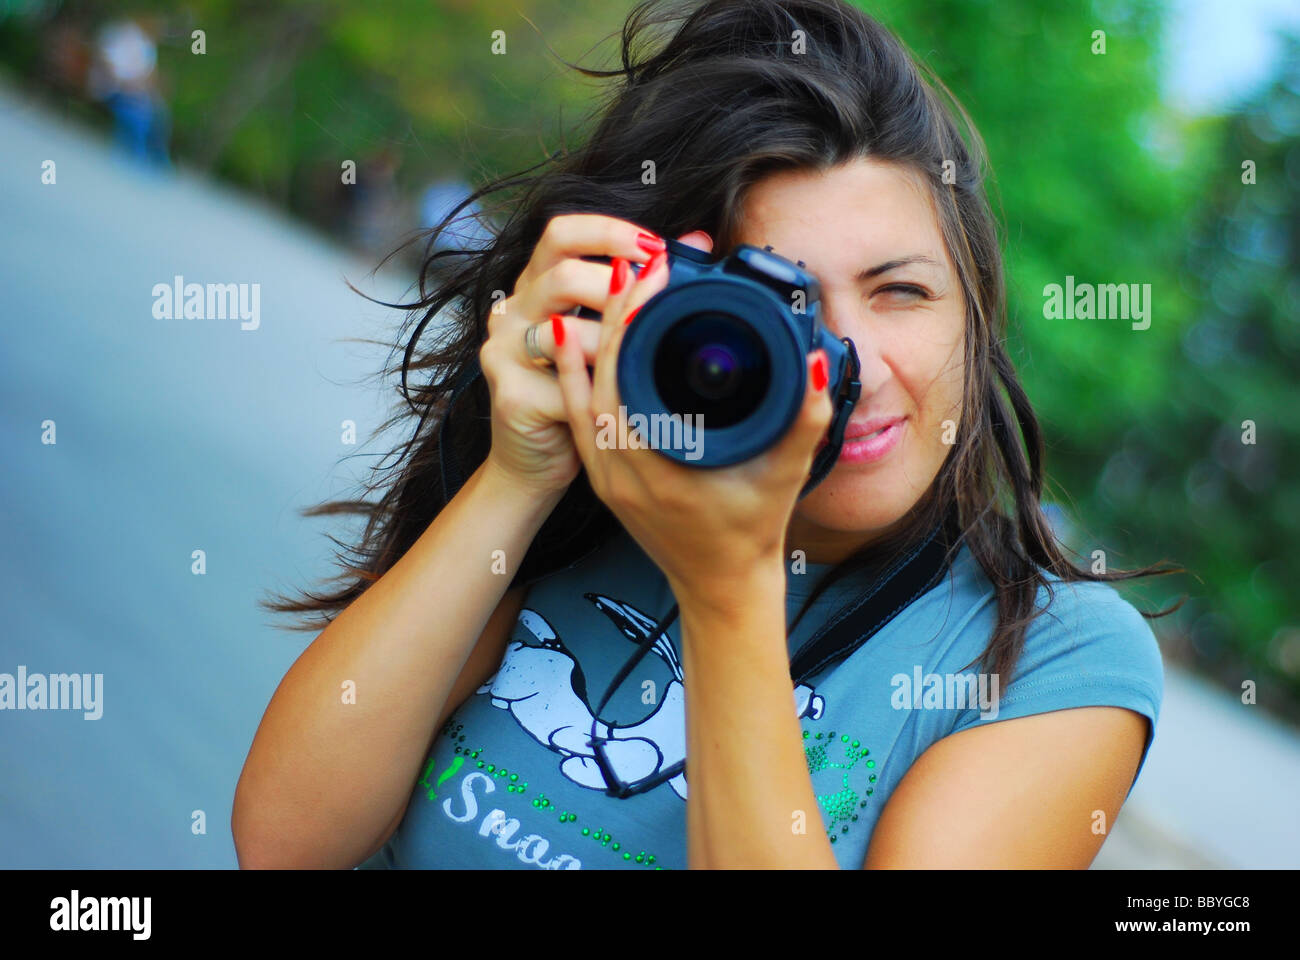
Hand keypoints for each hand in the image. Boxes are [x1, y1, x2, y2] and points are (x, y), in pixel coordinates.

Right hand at [478, 214, 666, 494]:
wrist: (534, 461)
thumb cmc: (576, 393)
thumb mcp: (607, 333)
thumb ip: (639, 288)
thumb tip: (698, 242)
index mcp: (535, 285)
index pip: (562, 233)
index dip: (609, 233)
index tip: (656, 249)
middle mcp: (512, 311)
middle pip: (562, 274)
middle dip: (618, 288)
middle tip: (655, 306)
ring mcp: (505, 352)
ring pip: (563, 329)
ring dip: (611, 342)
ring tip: (642, 356)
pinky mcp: (511, 395)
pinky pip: (564, 384)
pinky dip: (599, 388)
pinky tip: (624, 394)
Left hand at [551, 230, 834, 608]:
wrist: (721, 583)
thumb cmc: (751, 533)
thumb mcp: (786, 474)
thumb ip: (806, 419)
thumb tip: (817, 366)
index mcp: (655, 469)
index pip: (624, 377)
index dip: (633, 318)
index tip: (651, 272)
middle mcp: (618, 472)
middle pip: (593, 376)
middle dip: (613, 314)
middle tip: (634, 265)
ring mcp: (604, 475)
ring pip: (578, 394)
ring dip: (591, 338)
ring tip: (610, 289)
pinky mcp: (603, 475)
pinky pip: (580, 415)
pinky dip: (579, 373)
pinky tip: (583, 338)